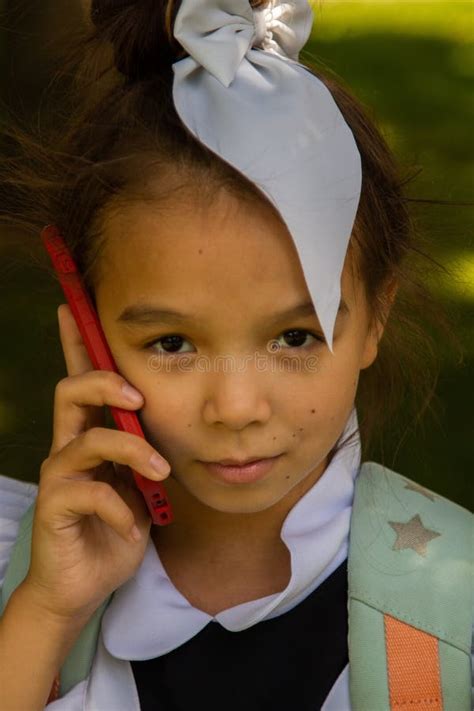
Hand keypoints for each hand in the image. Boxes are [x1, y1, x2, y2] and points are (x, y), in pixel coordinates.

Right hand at [22, 303, 169, 622]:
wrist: (86, 583)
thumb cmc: (115, 526)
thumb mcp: (139, 483)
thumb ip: (145, 451)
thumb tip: (172, 419)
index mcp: (91, 435)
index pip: (81, 380)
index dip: (76, 342)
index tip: (74, 305)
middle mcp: (69, 447)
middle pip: (70, 390)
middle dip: (104, 381)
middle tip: (138, 396)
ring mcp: (60, 475)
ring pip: (87, 438)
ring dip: (130, 449)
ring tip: (159, 473)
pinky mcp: (55, 506)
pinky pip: (89, 491)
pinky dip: (120, 507)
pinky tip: (133, 527)